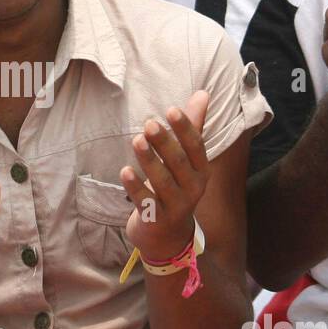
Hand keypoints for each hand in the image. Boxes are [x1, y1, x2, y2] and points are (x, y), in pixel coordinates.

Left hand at [120, 90, 211, 260]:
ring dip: (149, 161)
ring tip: (136, 140)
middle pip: (179, 163)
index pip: (196, 147)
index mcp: (201, 170)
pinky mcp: (157, 220)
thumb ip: (193, 126)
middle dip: (165, 143)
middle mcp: (193, 188)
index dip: (185, 129)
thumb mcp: (186, 159)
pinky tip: (125, 170)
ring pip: (163, 182)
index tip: (171, 110)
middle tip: (148, 124)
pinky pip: (146, 202)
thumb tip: (202, 93)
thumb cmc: (176, 187)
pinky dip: (135, 186)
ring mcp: (176, 206)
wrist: (167, 235)